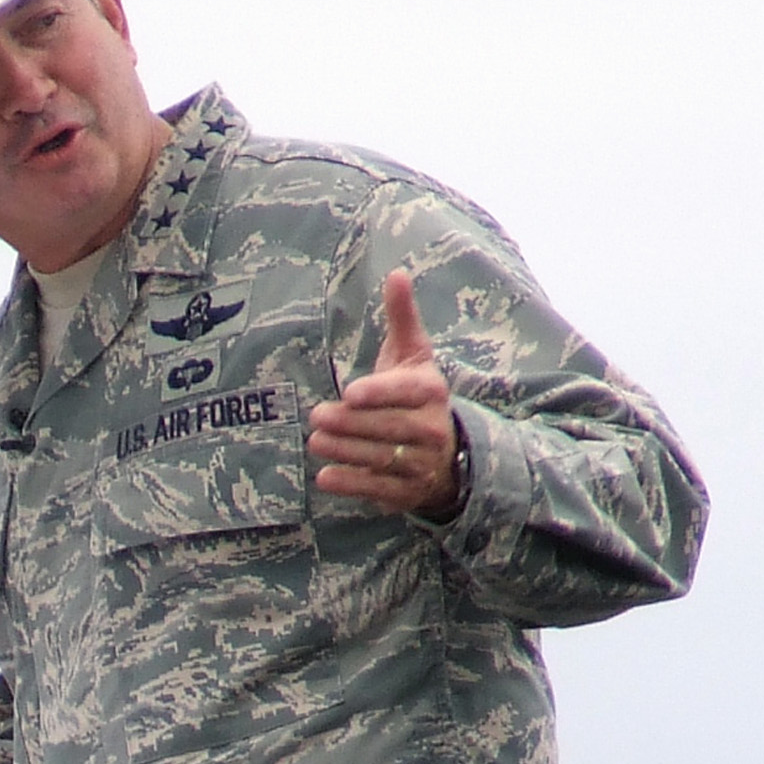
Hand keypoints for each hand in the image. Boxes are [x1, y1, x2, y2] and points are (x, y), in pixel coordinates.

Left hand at [308, 269, 458, 515]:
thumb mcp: (414, 354)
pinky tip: (325, 477)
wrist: (448, 453)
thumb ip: (402, 317)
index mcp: (432, 391)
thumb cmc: (417, 394)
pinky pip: (378, 489)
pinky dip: (352, 484)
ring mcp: (421, 463)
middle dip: (351, 423)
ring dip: (346, 452)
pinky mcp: (406, 491)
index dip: (378, 393)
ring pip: (381, 458)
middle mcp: (431, 428)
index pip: (405, 393)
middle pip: (388, 427)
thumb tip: (396, 273)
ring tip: (315, 442)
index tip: (349, 392)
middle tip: (316, 416)